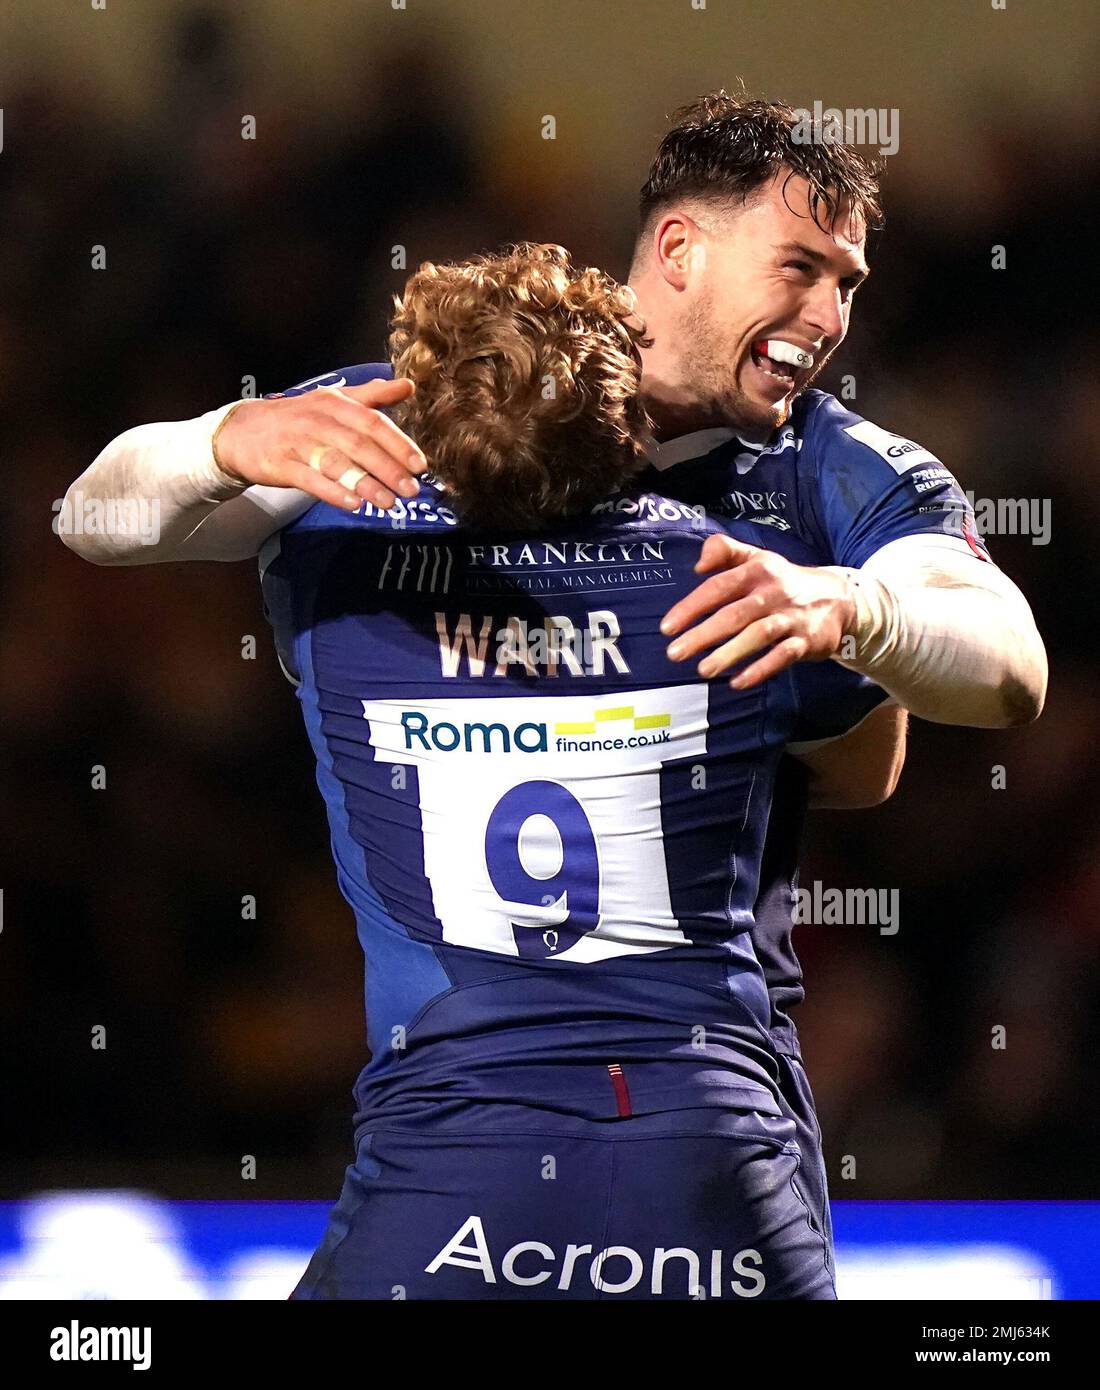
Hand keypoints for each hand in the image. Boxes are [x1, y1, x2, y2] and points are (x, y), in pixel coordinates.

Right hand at [213, 377, 426, 511]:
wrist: (242, 431)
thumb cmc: (297, 419)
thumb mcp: (333, 401)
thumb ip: (371, 396)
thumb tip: (408, 385)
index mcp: (335, 403)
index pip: (373, 421)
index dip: (398, 443)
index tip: (420, 465)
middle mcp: (318, 419)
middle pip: (359, 443)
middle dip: (388, 467)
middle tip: (412, 490)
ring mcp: (298, 442)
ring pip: (337, 463)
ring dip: (366, 483)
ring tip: (389, 502)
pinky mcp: (281, 465)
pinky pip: (311, 480)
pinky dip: (333, 492)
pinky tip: (354, 505)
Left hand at [660, 534, 856, 688]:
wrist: (838, 598)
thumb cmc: (782, 581)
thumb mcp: (756, 558)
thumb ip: (724, 551)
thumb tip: (697, 565)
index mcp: (757, 570)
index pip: (719, 587)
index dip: (692, 606)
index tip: (667, 627)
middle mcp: (773, 592)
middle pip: (735, 614)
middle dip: (703, 634)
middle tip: (675, 653)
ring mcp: (791, 618)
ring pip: (758, 635)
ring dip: (730, 653)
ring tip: (703, 670)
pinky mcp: (806, 641)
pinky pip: (783, 656)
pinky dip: (761, 669)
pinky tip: (738, 682)